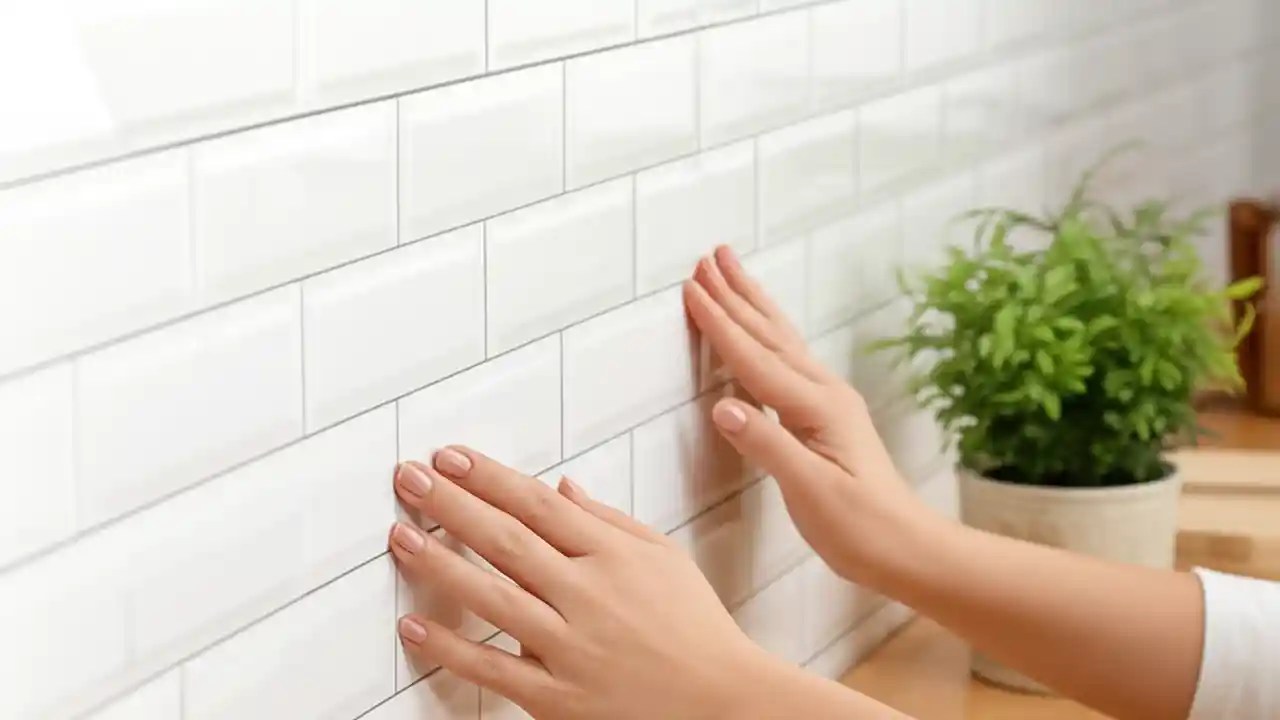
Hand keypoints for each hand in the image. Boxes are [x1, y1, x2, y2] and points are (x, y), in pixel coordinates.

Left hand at [388, 447, 790, 719]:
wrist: (725, 703)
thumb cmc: (696, 628)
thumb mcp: (664, 557)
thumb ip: (609, 520)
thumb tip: (561, 487)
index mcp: (614, 556)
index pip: (538, 504)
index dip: (489, 477)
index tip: (450, 456)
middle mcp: (589, 595)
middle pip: (507, 540)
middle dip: (452, 503)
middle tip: (409, 476)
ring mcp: (571, 647)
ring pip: (493, 597)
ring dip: (440, 563)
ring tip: (401, 534)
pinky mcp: (559, 697)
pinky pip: (494, 669)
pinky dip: (451, 647)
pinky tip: (415, 624)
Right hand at [683, 247, 931, 582]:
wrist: (908, 549)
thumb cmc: (861, 528)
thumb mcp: (811, 492)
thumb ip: (766, 446)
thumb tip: (723, 406)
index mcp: (817, 408)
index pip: (755, 359)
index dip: (720, 324)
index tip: (691, 289)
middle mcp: (825, 394)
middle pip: (769, 335)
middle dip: (736, 295)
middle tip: (709, 257)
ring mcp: (829, 402)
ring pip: (782, 340)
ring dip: (753, 305)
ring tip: (732, 271)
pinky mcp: (827, 416)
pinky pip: (788, 360)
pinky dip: (767, 334)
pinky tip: (762, 330)